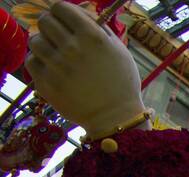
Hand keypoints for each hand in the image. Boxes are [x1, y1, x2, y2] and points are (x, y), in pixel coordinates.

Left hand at [26, 3, 144, 139]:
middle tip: (59, 38)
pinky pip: (31, 61)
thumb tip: (79, 13)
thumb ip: (100, 27)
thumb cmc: (121, 83)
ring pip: (35, 40)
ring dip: (44, 45)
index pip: (60, 7)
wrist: (115, 118)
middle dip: (51, 27)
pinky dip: (39, 63)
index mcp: (91, 36)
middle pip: (44, 21)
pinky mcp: (45, 82)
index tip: (65, 21)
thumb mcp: (120, 51)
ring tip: (56, 55)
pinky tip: (52, 69)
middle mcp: (72, 48)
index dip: (61, 12)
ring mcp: (56, 65)